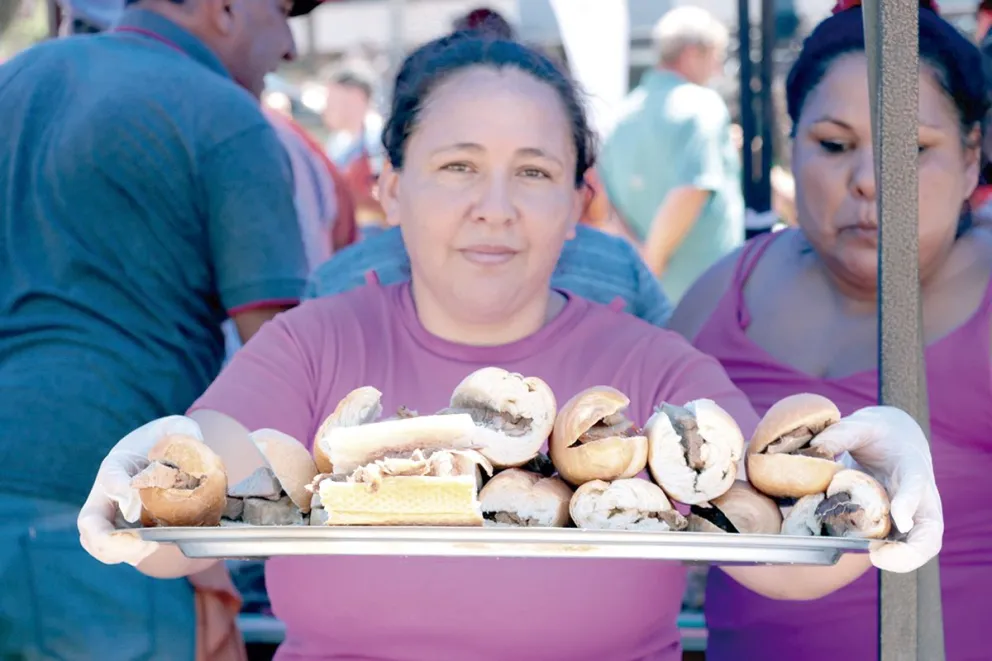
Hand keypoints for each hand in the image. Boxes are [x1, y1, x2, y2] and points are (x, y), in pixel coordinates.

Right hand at [78, 416, 202, 566]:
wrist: (161, 454)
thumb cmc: (167, 440)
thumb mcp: (177, 428)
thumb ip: (184, 433)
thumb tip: (190, 448)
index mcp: (117, 465)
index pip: (111, 478)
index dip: (121, 489)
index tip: (135, 496)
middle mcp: (107, 494)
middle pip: (90, 522)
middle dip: (109, 539)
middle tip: (141, 544)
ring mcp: (112, 516)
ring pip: (97, 542)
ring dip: (120, 552)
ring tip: (150, 549)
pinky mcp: (126, 532)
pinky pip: (117, 551)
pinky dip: (131, 555)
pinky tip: (156, 550)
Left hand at [811, 406, 941, 572]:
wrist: (895, 441)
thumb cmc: (879, 434)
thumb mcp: (862, 426)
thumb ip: (841, 434)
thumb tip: (815, 449)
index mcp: (912, 467)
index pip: (916, 485)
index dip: (907, 503)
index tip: (898, 520)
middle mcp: (921, 497)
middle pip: (930, 532)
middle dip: (911, 552)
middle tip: (878, 554)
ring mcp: (914, 516)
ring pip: (920, 547)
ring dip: (900, 560)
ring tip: (871, 557)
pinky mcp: (900, 526)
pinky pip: (900, 547)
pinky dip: (886, 556)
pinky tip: (859, 551)